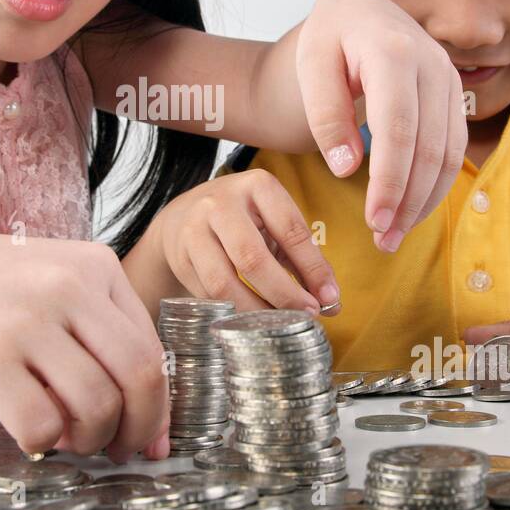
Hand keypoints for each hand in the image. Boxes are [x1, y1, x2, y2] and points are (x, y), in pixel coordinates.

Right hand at [0, 218, 170, 462]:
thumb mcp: (56, 278)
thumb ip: (100, 330)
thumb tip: (145, 416)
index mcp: (96, 268)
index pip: (151, 349)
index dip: (157, 407)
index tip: (150, 439)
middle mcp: (69, 288)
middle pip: (139, 377)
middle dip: (135, 430)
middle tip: (116, 449)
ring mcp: (27, 321)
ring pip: (96, 406)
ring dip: (88, 441)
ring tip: (66, 437)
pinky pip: (41, 424)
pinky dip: (44, 443)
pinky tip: (29, 432)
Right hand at [156, 169, 340, 315]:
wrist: (183, 216)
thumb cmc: (244, 221)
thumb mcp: (274, 223)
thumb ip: (303, 259)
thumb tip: (331, 301)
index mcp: (257, 186)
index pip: (291, 230)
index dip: (313, 268)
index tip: (329, 297)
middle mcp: (220, 204)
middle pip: (253, 258)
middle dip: (284, 294)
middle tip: (306, 314)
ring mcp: (194, 230)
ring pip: (223, 283)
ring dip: (255, 310)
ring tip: (277, 323)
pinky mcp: (179, 257)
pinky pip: (208, 295)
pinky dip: (233, 312)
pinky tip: (250, 318)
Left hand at [296, 0, 466, 251]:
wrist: (357, 11)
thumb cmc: (328, 38)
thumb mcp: (310, 64)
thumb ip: (325, 112)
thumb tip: (345, 167)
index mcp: (392, 48)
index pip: (398, 125)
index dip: (389, 179)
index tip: (373, 219)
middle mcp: (432, 61)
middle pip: (429, 145)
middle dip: (408, 199)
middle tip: (381, 240)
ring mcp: (449, 77)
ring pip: (449, 151)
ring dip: (425, 199)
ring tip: (393, 234)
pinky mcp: (455, 95)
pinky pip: (454, 147)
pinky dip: (435, 183)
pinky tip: (411, 208)